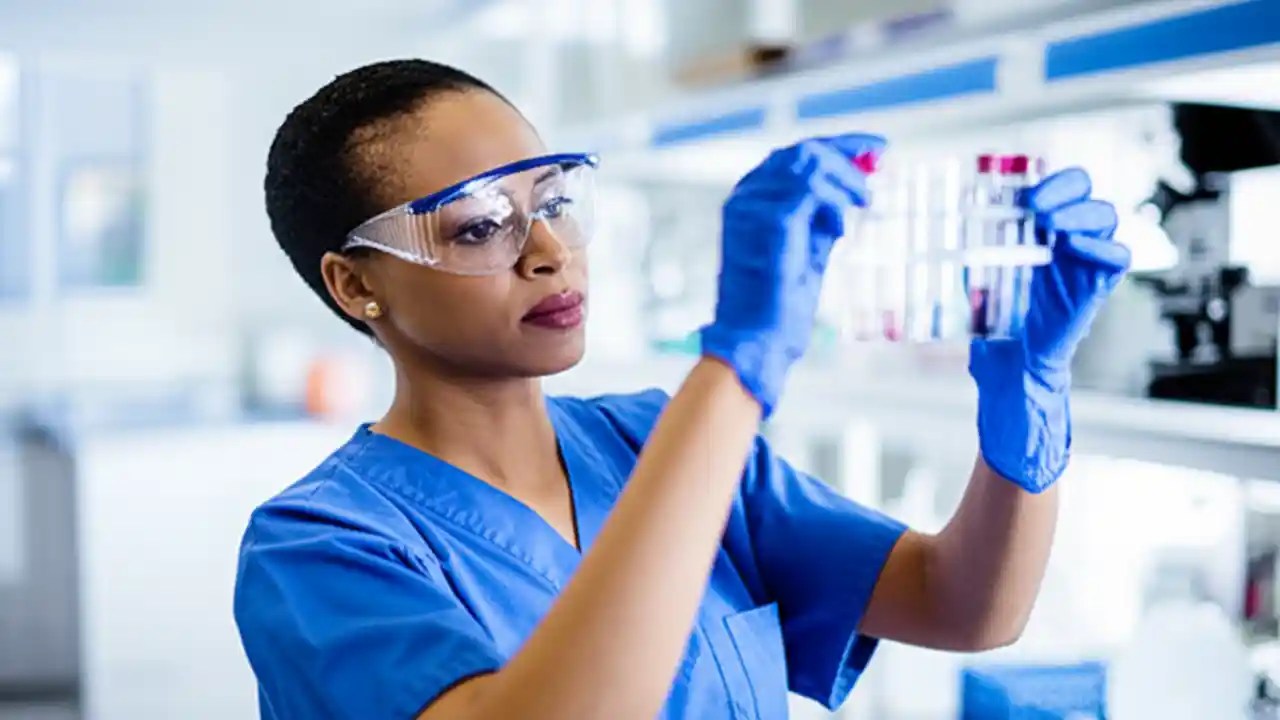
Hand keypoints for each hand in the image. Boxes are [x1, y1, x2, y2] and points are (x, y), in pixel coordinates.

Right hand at [700, 134, 884, 417]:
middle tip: (880, 162)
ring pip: (809, 163)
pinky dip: (835, 202)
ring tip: (864, 201)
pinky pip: (812, 189)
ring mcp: (754, 205)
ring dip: (845, 178)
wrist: (759, 338)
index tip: (874, 148)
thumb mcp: (808, 245)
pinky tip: (841, 227)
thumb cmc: (780, 301)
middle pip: (801, 151)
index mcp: (749, 199)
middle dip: (846, 152)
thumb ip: (824, 212)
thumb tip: (858, 184)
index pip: (793, 155)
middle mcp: (745, 196)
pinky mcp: (772, 220)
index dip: (838, 145)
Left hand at [970, 168, 1130, 491]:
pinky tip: (1074, 247)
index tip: (1021, 194)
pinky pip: (1117, 255)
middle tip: (1037, 207)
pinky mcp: (1098, 285)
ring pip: (1105, 217)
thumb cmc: (991, 317)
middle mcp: (1068, 238)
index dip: (1049, 182)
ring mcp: (1086, 260)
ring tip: (1054, 226)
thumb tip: (939, 216)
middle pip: (1087, 194)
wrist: (1009, 364)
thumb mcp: (976, 274)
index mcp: (1041, 229)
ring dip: (1082, 215)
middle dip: (1067, 192)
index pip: (1058, 188)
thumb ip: (971, 244)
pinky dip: (1102, 246)